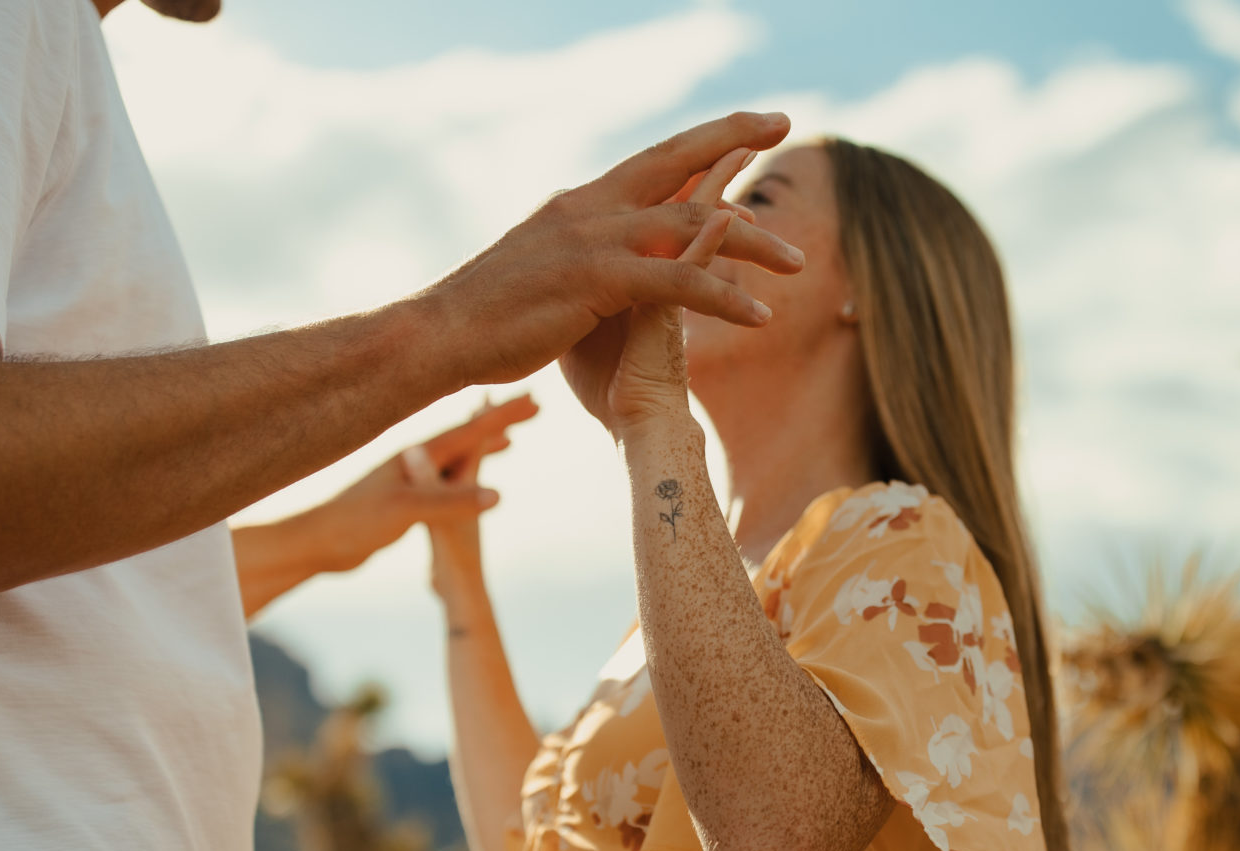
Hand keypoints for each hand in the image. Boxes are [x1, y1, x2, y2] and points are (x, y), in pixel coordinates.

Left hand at [313, 394, 536, 569]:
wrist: (315, 542)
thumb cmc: (353, 522)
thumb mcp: (406, 511)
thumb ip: (448, 502)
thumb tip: (497, 495)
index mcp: (418, 455)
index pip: (470, 429)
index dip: (503, 415)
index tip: (534, 400)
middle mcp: (414, 458)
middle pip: (466, 433)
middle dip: (499, 420)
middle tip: (533, 408)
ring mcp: (407, 476)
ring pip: (455, 454)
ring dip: (482, 444)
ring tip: (510, 441)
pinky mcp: (401, 496)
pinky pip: (443, 477)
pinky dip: (463, 472)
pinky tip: (465, 481)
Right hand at [426, 112, 801, 387]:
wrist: (441, 333)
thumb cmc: (487, 314)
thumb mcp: (541, 266)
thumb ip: (581, 252)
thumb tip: (607, 256)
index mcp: (580, 202)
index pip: (651, 160)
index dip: (700, 140)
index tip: (745, 132)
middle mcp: (591, 207)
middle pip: (677, 161)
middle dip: (733, 138)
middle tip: (781, 127)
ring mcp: (595, 238)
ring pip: (693, 223)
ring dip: (753, 243)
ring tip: (798, 264)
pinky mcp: (599, 279)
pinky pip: (680, 283)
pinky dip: (725, 297)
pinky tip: (761, 316)